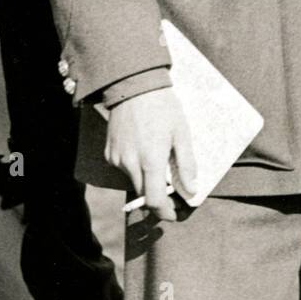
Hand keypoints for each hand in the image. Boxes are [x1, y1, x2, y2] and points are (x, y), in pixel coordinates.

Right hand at [106, 87, 196, 219]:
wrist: (134, 86)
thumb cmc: (163, 108)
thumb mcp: (182, 133)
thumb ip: (186, 164)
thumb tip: (191, 190)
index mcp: (150, 160)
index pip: (154, 200)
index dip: (164, 212)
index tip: (173, 213)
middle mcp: (130, 163)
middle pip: (143, 194)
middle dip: (157, 197)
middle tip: (171, 191)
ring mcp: (117, 159)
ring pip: (133, 181)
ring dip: (146, 179)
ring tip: (158, 158)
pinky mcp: (109, 153)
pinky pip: (124, 168)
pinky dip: (135, 167)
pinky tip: (144, 148)